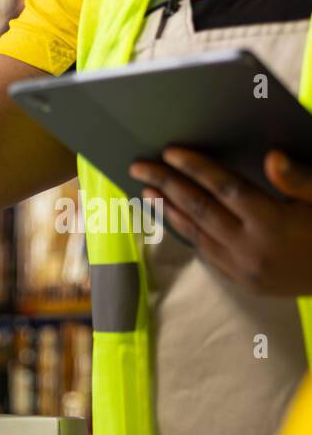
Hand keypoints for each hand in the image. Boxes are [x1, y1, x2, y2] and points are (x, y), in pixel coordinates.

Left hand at [129, 148, 311, 294]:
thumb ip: (299, 179)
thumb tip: (270, 157)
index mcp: (273, 222)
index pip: (225, 188)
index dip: (196, 168)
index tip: (170, 152)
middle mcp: (251, 247)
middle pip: (199, 209)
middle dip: (166, 185)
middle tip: (139, 167)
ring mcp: (243, 268)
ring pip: (196, 234)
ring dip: (169, 210)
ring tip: (147, 191)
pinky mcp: (241, 281)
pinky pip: (206, 253)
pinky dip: (187, 233)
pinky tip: (174, 218)